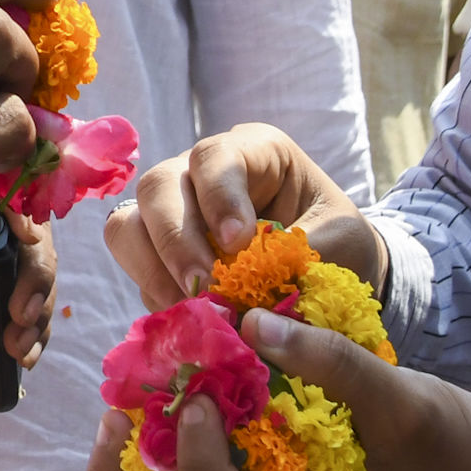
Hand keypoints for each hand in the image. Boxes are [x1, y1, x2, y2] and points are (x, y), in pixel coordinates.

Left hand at [80, 306, 470, 470]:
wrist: (463, 467)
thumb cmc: (439, 441)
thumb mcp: (402, 398)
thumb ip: (331, 362)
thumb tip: (248, 322)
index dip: (200, 465)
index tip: (201, 400)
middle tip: (121, 416)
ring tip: (122, 415)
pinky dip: (152, 465)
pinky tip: (158, 408)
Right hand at [105, 124, 370, 315]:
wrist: (334, 266)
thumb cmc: (340, 240)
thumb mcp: (342, 239)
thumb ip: (304, 257)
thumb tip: (258, 298)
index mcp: (253, 152)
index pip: (214, 157)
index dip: (218, 198)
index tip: (238, 244)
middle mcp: (201, 173)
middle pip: (158, 187)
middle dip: (174, 241)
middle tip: (204, 288)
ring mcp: (174, 211)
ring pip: (128, 225)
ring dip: (153, 270)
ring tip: (192, 308)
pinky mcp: (160, 252)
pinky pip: (136, 269)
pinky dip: (157, 295)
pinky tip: (191, 319)